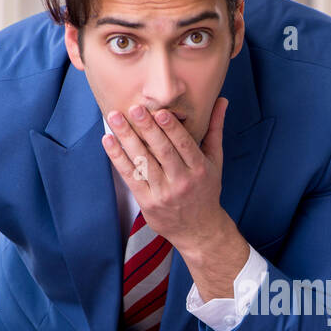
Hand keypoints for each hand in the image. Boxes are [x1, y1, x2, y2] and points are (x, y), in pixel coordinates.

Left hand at [101, 97, 228, 251]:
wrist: (199, 230)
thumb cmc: (206, 190)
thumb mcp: (215, 161)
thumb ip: (215, 129)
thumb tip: (221, 100)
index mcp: (200, 170)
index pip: (185, 146)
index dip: (172, 129)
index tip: (160, 112)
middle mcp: (182, 182)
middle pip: (162, 152)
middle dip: (147, 129)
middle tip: (134, 108)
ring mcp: (163, 193)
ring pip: (143, 162)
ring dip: (127, 139)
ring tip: (115, 118)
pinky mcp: (147, 202)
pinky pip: (130, 177)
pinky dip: (118, 158)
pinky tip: (108, 141)